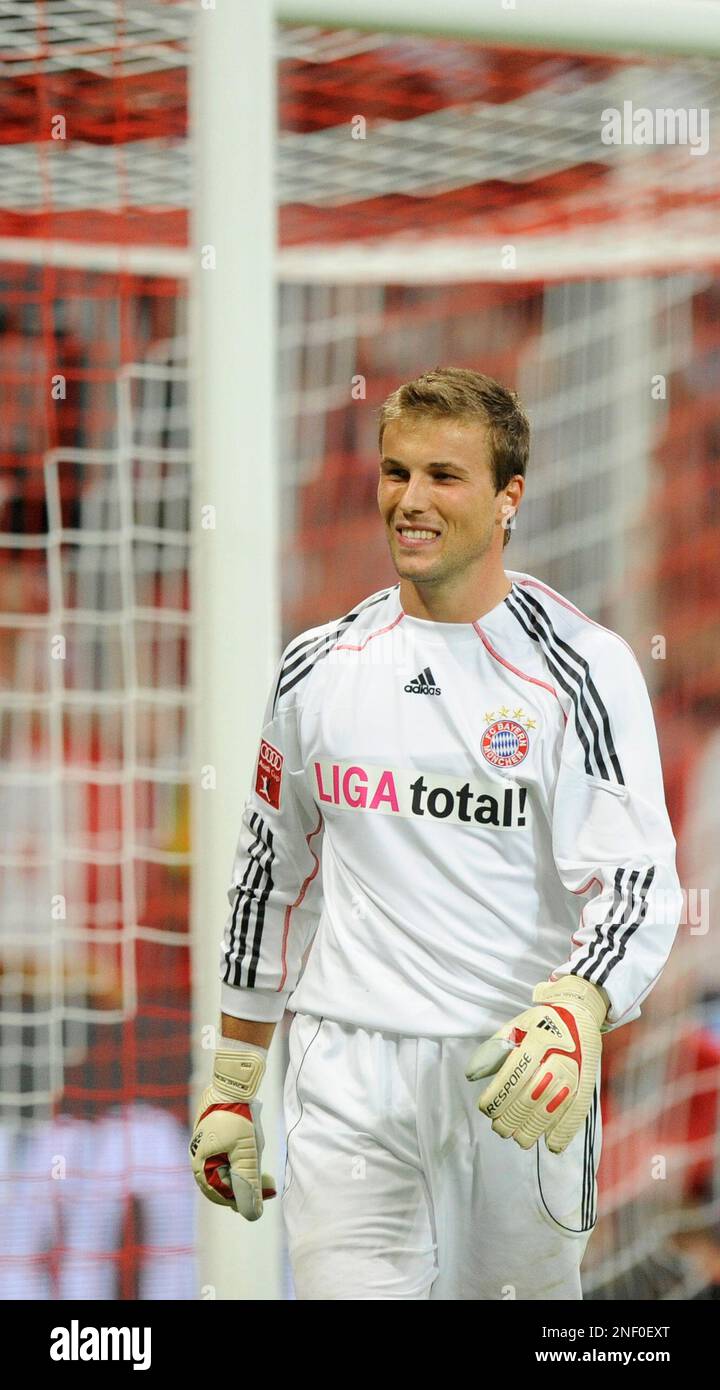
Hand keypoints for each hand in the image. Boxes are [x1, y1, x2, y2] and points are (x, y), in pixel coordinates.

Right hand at [189, 1049, 276, 1219]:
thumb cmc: (238, 1117)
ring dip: (246, 1171)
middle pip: (224, 1185)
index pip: (222, 1196)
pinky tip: (253, 1147)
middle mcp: (199, 1159)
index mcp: (201, 1166)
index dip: (245, 1200)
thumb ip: (249, 1184)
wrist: (232, 1082)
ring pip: (227, 1170)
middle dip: (247, 1185)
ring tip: (261, 1160)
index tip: (266, 1193)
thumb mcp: (247, 1153)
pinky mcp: (214, 1137)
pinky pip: (227, 1156)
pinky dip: (242, 1158)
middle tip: (269, 1183)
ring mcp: (205, 1147)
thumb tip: (252, 1216)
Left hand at [465, 975, 607, 1152]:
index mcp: (539, 1039)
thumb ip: (494, 1050)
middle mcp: (560, 1056)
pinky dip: (564, 1131)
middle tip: (499, 1128)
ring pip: (553, 1108)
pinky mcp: (588, 1084)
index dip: (498, 1096)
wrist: (580, 1013)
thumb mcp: (515, 1027)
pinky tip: (551, 1144)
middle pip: (533, 1095)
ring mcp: (577, 1072)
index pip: (514, 1074)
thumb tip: (472, 1075)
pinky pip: (578, 1112)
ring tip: (519, 1139)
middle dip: (512, 1117)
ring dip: (534, 1129)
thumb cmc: (541, 1023)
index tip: (486, 1109)